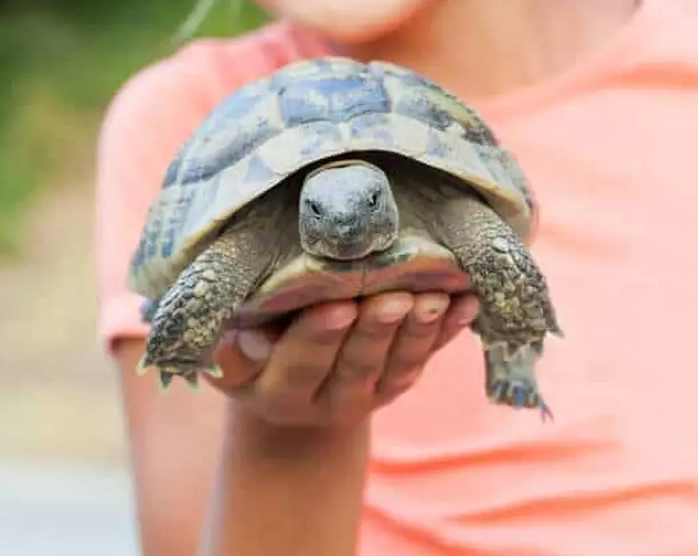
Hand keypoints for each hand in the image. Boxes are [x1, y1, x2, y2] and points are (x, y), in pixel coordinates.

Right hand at [204, 291, 478, 427]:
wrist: (288, 388)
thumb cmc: (248, 348)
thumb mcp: (228, 355)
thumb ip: (230, 349)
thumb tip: (245, 338)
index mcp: (278, 392)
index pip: (299, 364)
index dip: (318, 336)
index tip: (337, 305)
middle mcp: (328, 400)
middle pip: (356, 364)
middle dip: (377, 329)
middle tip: (395, 297)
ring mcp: (370, 393)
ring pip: (398, 364)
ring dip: (420, 330)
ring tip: (437, 297)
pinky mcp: (400, 381)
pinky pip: (427, 357)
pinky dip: (449, 331)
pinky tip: (468, 302)